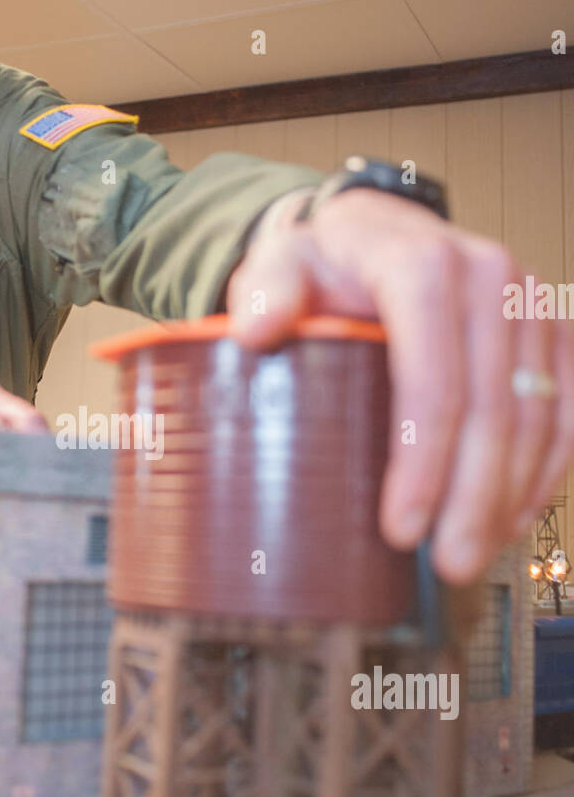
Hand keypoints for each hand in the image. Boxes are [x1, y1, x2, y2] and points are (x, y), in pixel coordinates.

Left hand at [226, 186, 573, 583]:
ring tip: (470, 555)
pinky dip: (544, 471)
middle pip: (491, 407)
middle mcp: (489, 277)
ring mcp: (528, 304)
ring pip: (537, 416)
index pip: (432, 374)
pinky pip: (565, 409)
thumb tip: (254, 330)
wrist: (373, 233)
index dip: (423, 458)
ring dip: (508, 497)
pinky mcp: (549, 331)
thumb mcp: (279, 263)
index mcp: (422, 264)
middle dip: (471, 497)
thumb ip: (265, 291)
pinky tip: (512, 519)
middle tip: (446, 562)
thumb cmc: (325, 261)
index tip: (402, 525)